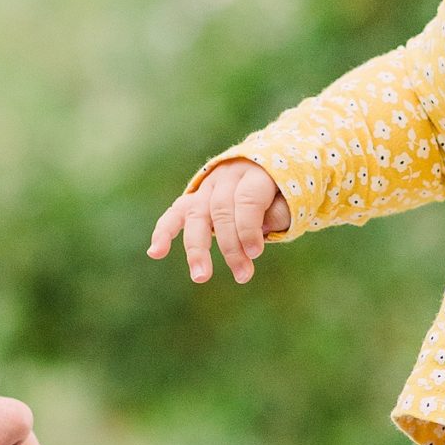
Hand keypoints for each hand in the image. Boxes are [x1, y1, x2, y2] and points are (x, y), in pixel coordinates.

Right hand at [147, 161, 291, 283]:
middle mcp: (226, 177)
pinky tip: (155, 253)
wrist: (264, 167)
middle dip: (231, 246)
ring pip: (196, 216)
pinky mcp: (192, 199)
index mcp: (254, 173)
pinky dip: (163, 232)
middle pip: (221, 211)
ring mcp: (206, 188)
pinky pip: (173, 214)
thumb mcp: (290, 198)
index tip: (255, 253)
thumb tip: (259, 230)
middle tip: (243, 276)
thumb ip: (280, 212)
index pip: (246, 200)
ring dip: (196, 248)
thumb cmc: (280, 191)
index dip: (248, 227)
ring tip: (200, 276)